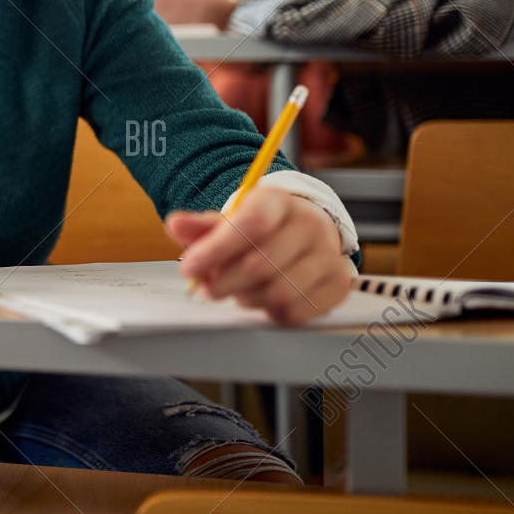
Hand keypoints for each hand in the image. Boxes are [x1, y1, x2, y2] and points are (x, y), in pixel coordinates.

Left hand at [166, 187, 353, 325]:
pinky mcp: (338, 285)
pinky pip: (295, 311)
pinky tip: (260, 298)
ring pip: (278, 293)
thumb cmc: (261, 228)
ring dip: (246, 298)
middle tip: (206, 288)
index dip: (217, 249)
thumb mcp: (230, 219)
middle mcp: (310, 226)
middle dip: (224, 282)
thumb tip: (176, 224)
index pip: (251, 224)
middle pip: (261, 265)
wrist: (305, 230)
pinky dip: (268, 311)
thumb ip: (201, 226)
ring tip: (236, 290)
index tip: (188, 268)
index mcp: (279, 202)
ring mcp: (329, 256)